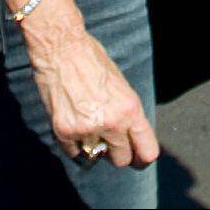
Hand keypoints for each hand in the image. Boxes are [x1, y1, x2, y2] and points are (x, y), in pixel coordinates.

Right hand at [28, 25, 159, 168]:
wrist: (63, 50)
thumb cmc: (94, 62)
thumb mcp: (121, 86)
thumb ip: (127, 113)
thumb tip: (130, 136)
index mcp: (130, 109)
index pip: (147, 150)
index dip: (143, 157)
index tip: (139, 158)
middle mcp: (112, 123)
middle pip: (122, 160)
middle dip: (118, 153)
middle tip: (111, 142)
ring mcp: (87, 130)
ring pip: (96, 158)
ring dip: (95, 148)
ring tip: (90, 126)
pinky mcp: (64, 132)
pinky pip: (74, 152)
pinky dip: (75, 144)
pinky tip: (74, 123)